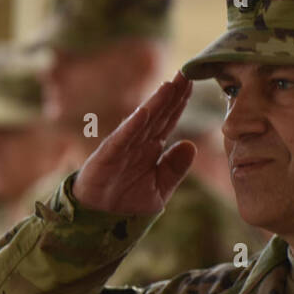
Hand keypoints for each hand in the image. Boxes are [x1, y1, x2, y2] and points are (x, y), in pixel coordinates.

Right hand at [73, 72, 197, 214]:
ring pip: (142, 121)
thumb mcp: (160, 188)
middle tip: (186, 72)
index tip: (193, 81)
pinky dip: (132, 125)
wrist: (99, 220)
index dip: (180, 101)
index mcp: (150, 148)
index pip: (169, 119)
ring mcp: (122, 148)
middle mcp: (137, 143)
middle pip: (158, 114)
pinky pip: (121, 139)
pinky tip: (144, 111)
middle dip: (172, 94)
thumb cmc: (127, 202)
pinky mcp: (107, 157)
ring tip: (170, 85)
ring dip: (155, 103)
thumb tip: (191, 145)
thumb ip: (175, 168)